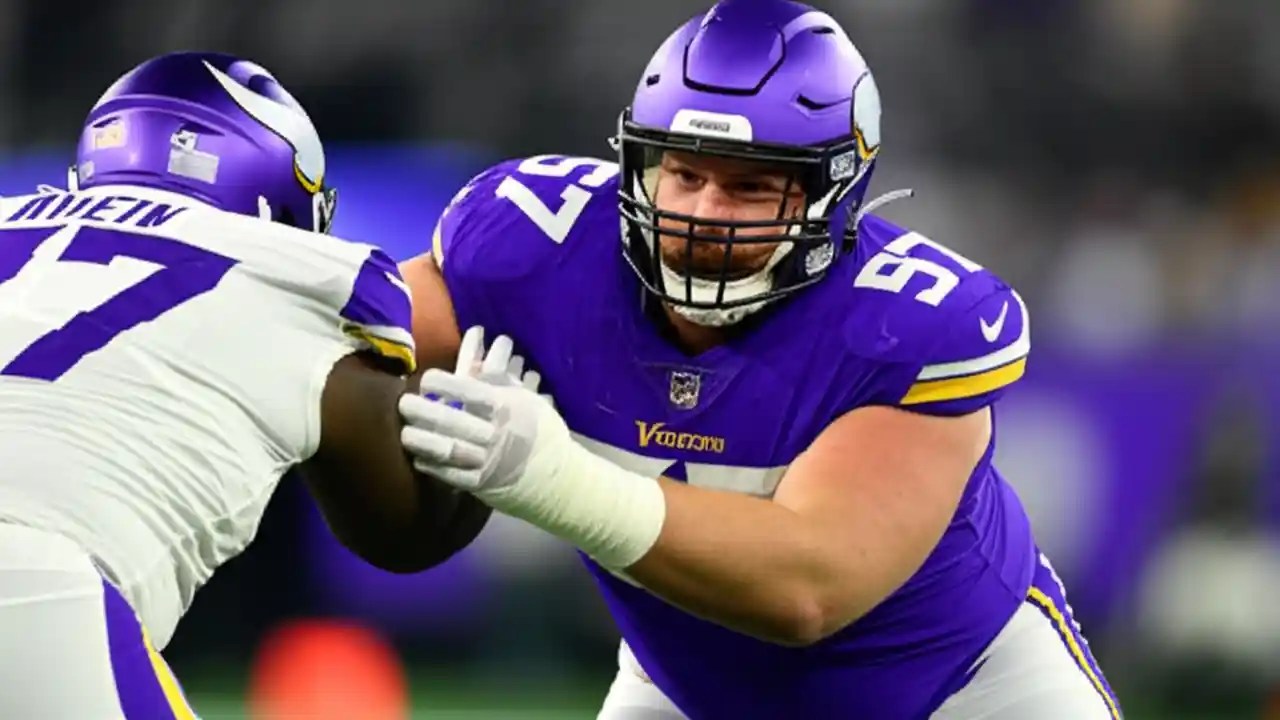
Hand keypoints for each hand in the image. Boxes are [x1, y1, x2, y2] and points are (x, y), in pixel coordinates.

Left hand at [398, 327, 566, 497]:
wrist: (556, 476)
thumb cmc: (538, 429)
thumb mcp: (525, 400)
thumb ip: (498, 383)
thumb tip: (473, 357)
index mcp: (506, 408)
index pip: (469, 391)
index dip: (444, 384)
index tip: (426, 379)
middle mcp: (495, 434)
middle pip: (452, 421)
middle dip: (423, 411)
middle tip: (403, 403)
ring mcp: (488, 461)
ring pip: (448, 450)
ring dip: (422, 441)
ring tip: (404, 433)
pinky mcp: (482, 484)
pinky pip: (451, 476)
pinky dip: (433, 467)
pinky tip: (418, 458)